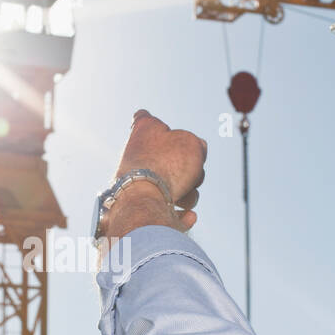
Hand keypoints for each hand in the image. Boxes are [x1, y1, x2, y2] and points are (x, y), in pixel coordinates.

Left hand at [106, 109, 207, 236]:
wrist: (145, 200)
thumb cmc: (167, 165)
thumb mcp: (192, 143)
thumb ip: (197, 145)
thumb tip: (195, 160)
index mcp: (144, 131)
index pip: (143, 118)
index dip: (151, 121)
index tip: (151, 121)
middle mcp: (137, 156)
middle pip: (172, 159)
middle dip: (190, 170)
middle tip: (187, 171)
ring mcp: (138, 184)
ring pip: (176, 188)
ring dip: (187, 194)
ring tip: (180, 195)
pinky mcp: (142, 209)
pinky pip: (169, 213)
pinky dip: (179, 217)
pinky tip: (188, 216)